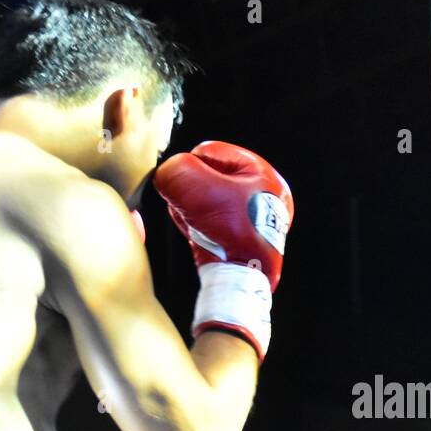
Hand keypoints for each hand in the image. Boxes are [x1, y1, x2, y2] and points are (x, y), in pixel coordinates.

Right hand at [154, 141, 293, 360]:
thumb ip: (174, 170)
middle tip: (196, 209)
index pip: (209, 151)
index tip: (189, 189)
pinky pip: (209, 221)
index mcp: (262, 172)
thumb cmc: (230, 233)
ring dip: (193, 210)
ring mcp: (252, 216)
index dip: (190, 169)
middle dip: (193, 193)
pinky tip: (201, 235)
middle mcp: (263, 193)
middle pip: (207, 178)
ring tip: (200, 225)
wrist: (242, 279)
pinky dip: (199, 226)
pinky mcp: (240, 236)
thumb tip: (167, 175)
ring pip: (205, 200)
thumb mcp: (196, 189)